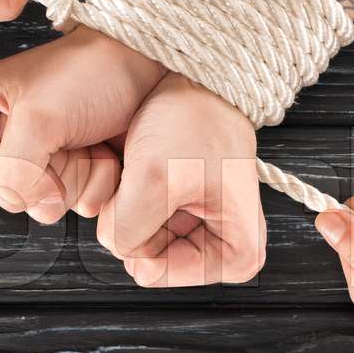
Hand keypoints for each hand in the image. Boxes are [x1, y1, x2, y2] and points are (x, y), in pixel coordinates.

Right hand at [0, 27, 167, 223]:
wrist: (142, 64)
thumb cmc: (90, 72)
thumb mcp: (39, 118)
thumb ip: (15, 172)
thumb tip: (19, 204)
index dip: (19, 171)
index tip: (43, 138)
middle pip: (14, 196)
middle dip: (52, 173)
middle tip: (67, 133)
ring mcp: (33, 153)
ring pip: (45, 205)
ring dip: (77, 176)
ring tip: (86, 138)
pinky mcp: (67, 167)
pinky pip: (75, 203)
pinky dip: (96, 181)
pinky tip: (102, 150)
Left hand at [98, 74, 265, 285]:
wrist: (198, 79)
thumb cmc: (194, 120)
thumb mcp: (156, 178)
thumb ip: (128, 229)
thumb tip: (115, 245)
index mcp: (238, 254)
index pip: (157, 272)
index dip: (137, 237)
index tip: (147, 194)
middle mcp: (225, 248)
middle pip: (148, 257)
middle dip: (133, 219)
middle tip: (144, 175)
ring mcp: (202, 229)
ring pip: (139, 238)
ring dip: (130, 204)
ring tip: (145, 167)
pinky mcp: (183, 211)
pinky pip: (140, 218)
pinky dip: (131, 195)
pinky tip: (141, 166)